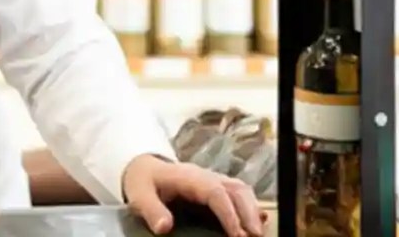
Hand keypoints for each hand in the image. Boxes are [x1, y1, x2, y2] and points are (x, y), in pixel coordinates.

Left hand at [122, 155, 266, 236]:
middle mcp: (206, 177)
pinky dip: (251, 206)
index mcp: (189, 177)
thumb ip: (151, 210)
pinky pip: (239, 193)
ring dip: (252, 210)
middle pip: (235, 189)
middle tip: (254, 236)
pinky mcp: (218, 188)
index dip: (228, 213)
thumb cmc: (144, 182)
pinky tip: (259, 221)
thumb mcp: (139, 195)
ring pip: (241, 190)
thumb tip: (164, 227)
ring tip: (258, 233)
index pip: (215, 192)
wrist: (145, 168)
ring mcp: (214, 181)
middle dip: (248, 212)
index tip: (236, 234)